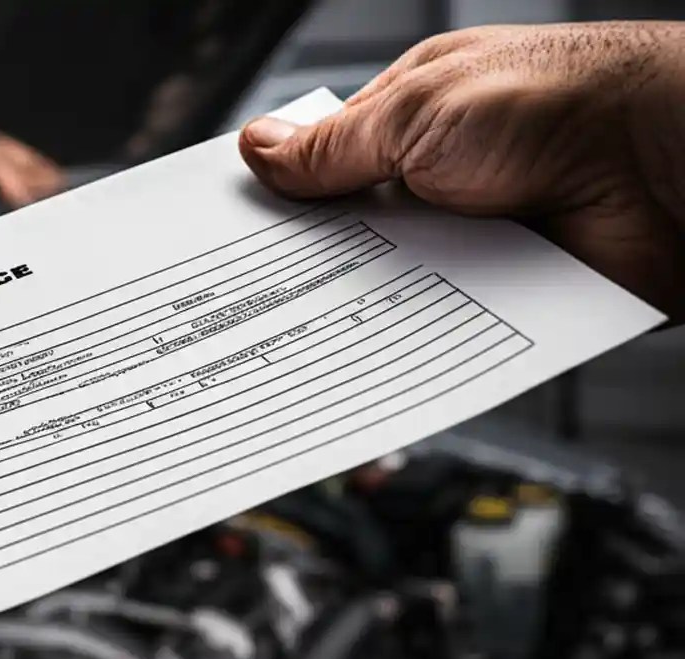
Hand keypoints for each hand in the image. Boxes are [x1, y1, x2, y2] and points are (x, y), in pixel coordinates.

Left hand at [0, 77, 63, 209]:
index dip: (10, 181)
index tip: (28, 201)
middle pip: (11, 155)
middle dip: (39, 176)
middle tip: (68, 200)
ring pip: (13, 151)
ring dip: (39, 169)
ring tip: (65, 192)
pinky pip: (7, 152)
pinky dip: (28, 165)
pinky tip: (42, 178)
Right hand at [239, 22, 684, 321]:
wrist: (666, 165)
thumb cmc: (561, 102)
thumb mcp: (418, 114)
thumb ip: (336, 146)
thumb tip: (260, 150)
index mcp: (410, 120)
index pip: (323, 162)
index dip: (278, 196)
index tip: (230, 235)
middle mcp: (437, 179)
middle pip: (350, 231)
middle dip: (309, 258)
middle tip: (250, 294)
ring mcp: (467, 237)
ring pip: (388, 283)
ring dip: (359, 299)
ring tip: (302, 325)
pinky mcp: (499, 291)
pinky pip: (438, 322)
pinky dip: (410, 333)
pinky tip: (377, 342)